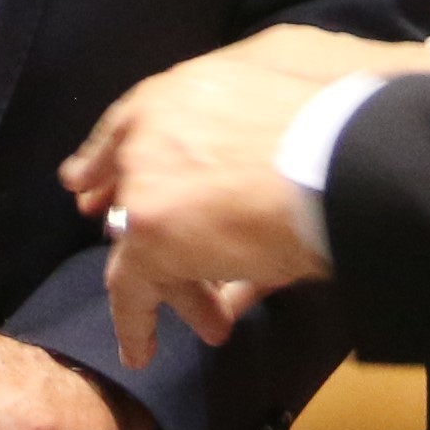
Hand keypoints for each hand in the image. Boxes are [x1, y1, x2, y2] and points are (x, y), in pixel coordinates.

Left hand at [63, 27, 429, 368]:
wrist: (341, 152)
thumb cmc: (330, 114)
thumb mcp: (281, 80)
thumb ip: (246, 111)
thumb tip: (247, 141)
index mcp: (177, 89)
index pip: (126, 128)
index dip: (108, 163)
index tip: (88, 188)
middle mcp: (148, 130)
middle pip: (130, 186)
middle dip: (132, 218)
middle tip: (121, 237)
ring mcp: (144, 181)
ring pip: (141, 239)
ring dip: (173, 278)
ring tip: (206, 320)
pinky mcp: (150, 233)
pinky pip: (133, 288)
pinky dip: (136, 321)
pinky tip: (141, 349)